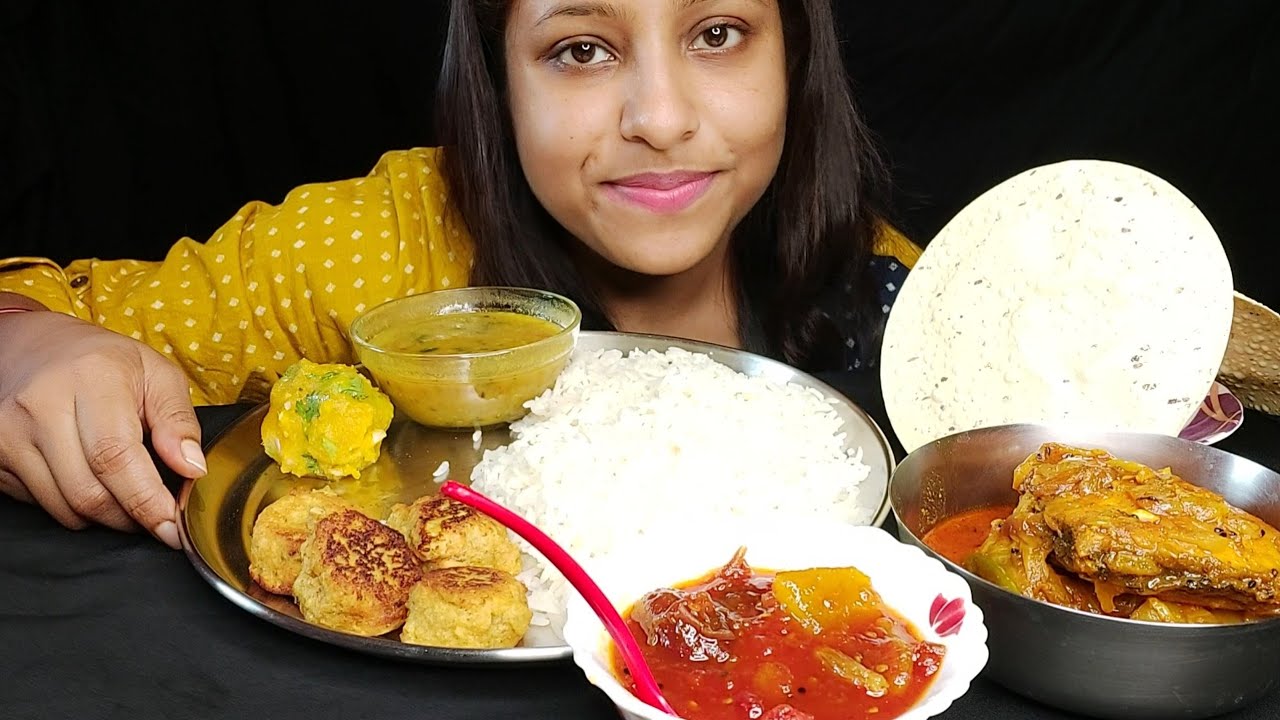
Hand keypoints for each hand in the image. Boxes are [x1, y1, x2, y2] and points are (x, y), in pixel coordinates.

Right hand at [0, 308, 206, 547]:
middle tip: (154, 515)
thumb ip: (178, 420)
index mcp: (91, 379)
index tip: (171, 528)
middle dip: (129, 517)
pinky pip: (38, 502)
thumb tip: (192, 467)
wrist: (33, 347)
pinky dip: (70, 505)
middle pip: (88, 492)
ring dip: (102, 516)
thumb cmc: (104, 363)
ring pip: (63, 507)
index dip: (146, 501)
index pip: (116, 457)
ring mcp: (8, 431)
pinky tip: (86, 479)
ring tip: (123, 494)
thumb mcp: (156, 374)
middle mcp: (41, 405)